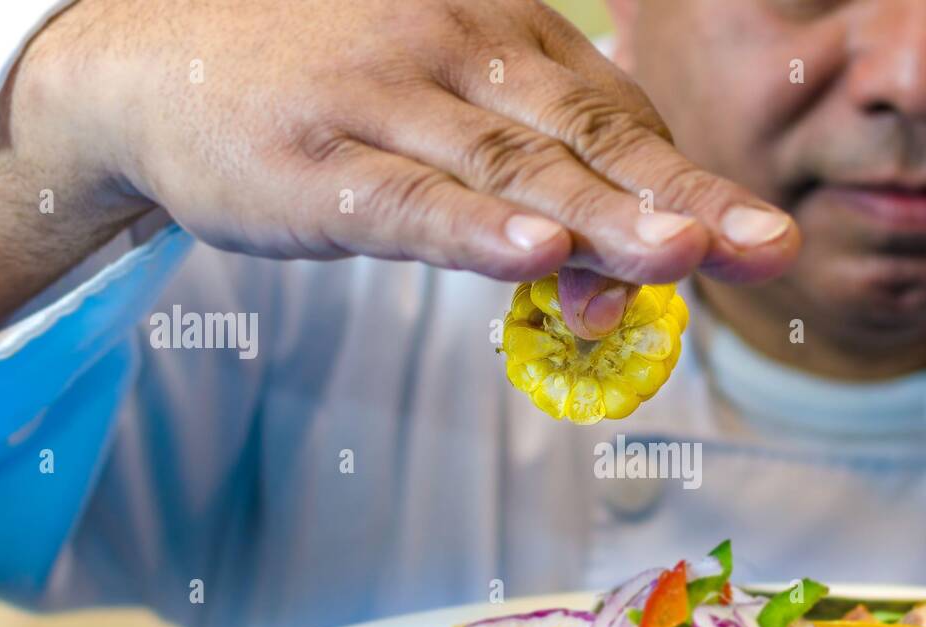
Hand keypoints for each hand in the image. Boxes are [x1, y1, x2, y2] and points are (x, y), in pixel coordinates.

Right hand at [15, 0, 799, 327]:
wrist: (161, 57)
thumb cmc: (337, 90)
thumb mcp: (449, 117)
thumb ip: (536, 194)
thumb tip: (615, 286)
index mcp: (506, 40)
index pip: (617, 120)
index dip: (692, 184)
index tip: (762, 240)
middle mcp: (457, 56)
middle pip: (585, 139)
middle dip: (679, 199)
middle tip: (763, 245)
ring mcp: (384, 103)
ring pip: (510, 171)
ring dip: (597, 217)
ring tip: (676, 254)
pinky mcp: (316, 162)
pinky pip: (406, 201)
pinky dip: (470, 230)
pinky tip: (531, 255)